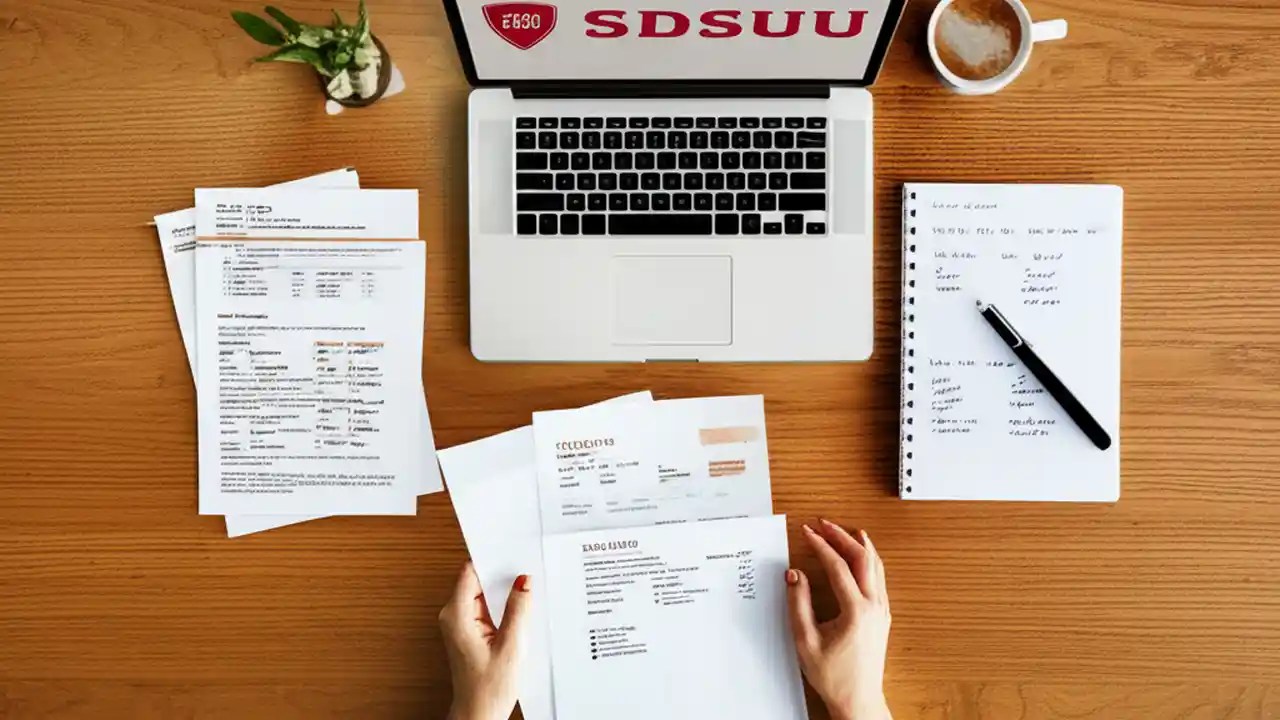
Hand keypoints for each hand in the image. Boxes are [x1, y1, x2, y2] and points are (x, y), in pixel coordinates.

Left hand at [440, 562, 531, 719]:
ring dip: (503, 593)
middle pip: (478, 580)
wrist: (479, 715)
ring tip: (525, 595)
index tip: (511, 552)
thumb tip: (523, 581)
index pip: (471, 571)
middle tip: (525, 574)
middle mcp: (454, 616)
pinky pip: (485, 608)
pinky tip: (518, 612)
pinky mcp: (470, 631)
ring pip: (483, 594)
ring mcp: (461, 624)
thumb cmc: (488, 689)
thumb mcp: (511, 645)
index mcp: (457, 615)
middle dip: (501, 575)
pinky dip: (502, 607)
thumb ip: (518, 609)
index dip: (491, 558)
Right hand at [786, 520, 891, 719]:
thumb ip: (798, 604)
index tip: (808, 532)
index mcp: (856, 612)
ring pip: (876, 566)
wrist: (858, 699)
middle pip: (862, 558)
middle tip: (824, 524)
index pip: (838, 567)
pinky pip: (879, 578)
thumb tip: (794, 575)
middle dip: (842, 536)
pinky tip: (862, 555)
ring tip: (846, 530)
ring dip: (860, 544)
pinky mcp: (883, 616)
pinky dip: (870, 560)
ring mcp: (882, 611)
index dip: (821, 545)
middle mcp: (874, 607)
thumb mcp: (806, 641)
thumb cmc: (834, 677)